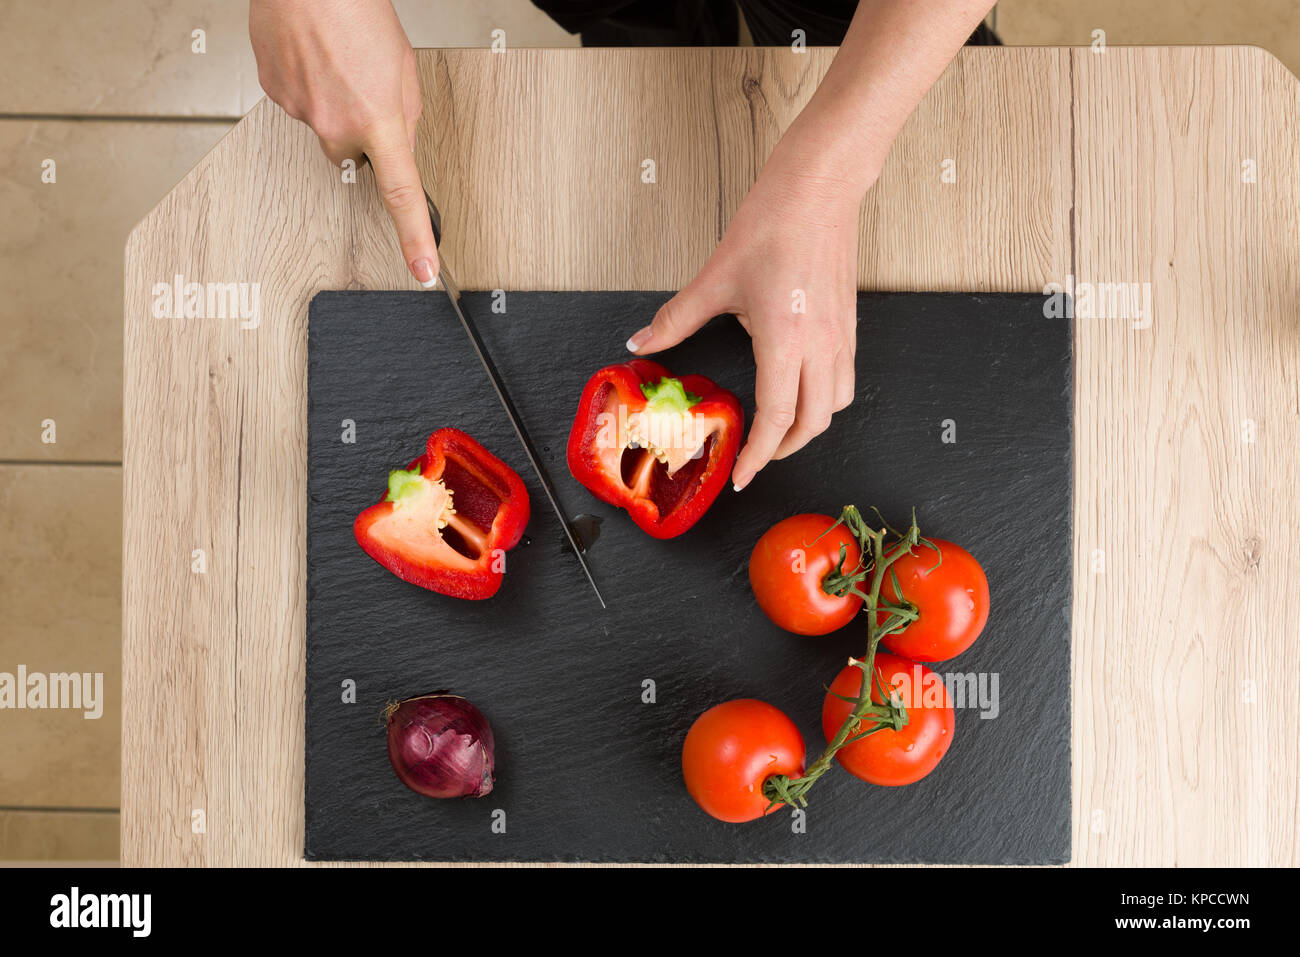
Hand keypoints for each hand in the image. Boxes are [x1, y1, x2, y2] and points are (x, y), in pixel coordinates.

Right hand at [249, 0, 436, 285]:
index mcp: (379, 122)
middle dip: (364, 132)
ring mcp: (300, 113)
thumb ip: (406, 117)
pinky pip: (299, 103)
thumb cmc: (355, 9)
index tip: (423, 270)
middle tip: (364, 88)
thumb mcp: (403, 66)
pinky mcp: (274, 95)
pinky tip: (313, 56)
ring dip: (335, 103)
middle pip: (355, 155)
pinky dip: (309, 84)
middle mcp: (336, 126)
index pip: (402, 195)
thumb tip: (401, 149)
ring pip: (326, 127)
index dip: (415, 237)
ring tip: (338, 60)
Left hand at [626, 156, 862, 490]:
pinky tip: (801, 388)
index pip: (777, 417)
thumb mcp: (715, 277)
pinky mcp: (849, 322)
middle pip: (813, 422)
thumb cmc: (772, 223)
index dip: (759, 455)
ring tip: (780, 429)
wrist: (820, 185)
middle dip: (784, 448)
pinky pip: (844, 376)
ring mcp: (841, 334)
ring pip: (836, 403)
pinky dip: (824, 396)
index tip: (742, 475)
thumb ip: (676, 319)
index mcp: (786, 340)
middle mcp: (821, 344)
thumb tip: (640, 344)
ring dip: (809, 424)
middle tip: (757, 457)